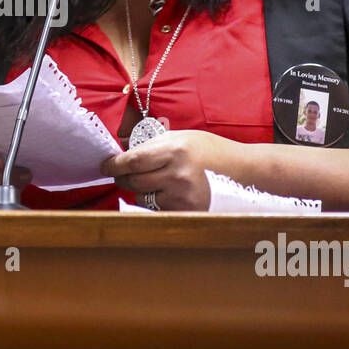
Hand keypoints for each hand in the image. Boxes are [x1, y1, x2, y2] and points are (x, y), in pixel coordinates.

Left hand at [101, 130, 251, 210]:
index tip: (105, 165)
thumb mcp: (181, 137)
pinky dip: (154, 201)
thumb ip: (151, 144)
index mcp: (174, 150)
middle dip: (123, 178)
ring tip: (153, 181)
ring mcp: (182, 196)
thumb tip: (121, 150)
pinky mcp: (186, 211)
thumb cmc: (210, 151)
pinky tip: (167, 192)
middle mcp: (177, 174)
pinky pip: (156, 209)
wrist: (244, 172)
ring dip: (139, 191)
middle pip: (132, 181)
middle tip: (124, 174)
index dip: (113, 165)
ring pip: (141, 197)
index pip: (132, 160)